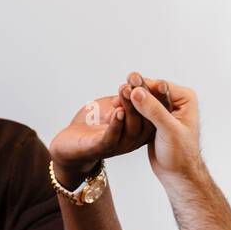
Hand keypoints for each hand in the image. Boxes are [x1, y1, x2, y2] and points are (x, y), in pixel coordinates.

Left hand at [48, 73, 179, 185]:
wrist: (70, 142)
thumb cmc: (94, 122)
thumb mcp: (113, 105)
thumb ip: (127, 98)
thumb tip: (137, 86)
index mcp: (140, 129)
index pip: (156, 114)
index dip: (159, 99)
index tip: (160, 82)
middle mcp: (134, 140)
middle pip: (147, 120)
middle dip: (144, 99)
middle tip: (139, 80)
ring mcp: (119, 146)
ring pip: (131, 128)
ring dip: (129, 107)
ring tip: (126, 90)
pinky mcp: (101, 149)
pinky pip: (112, 138)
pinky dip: (116, 124)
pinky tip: (118, 112)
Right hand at [120, 73, 202, 179]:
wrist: (177, 174)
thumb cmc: (180, 155)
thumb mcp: (168, 130)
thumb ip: (153, 110)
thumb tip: (137, 92)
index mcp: (185, 99)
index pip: (160, 86)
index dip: (143, 86)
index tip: (126, 86)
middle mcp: (176, 101)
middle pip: (151, 91)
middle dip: (135, 92)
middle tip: (118, 91)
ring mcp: (165, 110)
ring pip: (144, 101)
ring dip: (130, 101)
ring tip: (115, 102)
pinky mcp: (155, 120)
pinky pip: (140, 111)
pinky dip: (130, 111)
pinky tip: (117, 111)